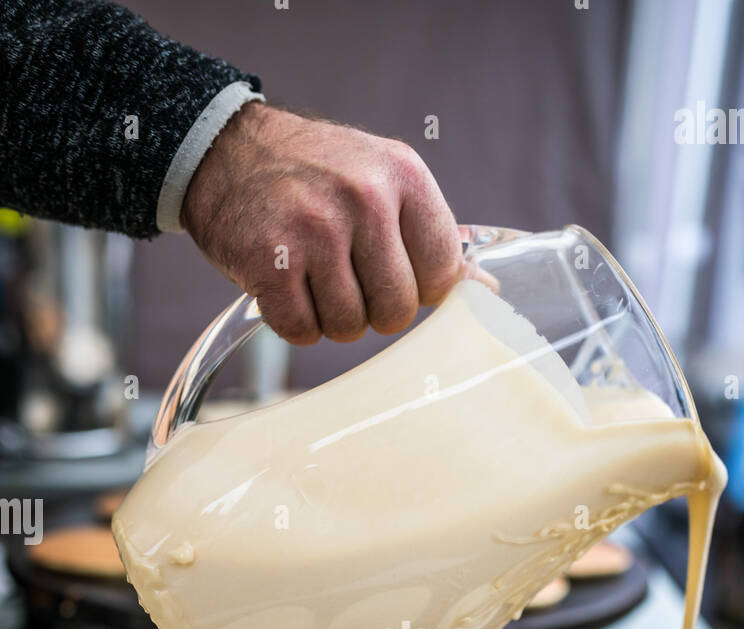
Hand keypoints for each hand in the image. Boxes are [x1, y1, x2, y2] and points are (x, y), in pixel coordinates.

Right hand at [182, 103, 476, 344]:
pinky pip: (302, 331)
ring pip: (349, 327)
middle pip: (396, 311)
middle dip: (373, 309)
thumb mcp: (382, 180)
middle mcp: (363, 199)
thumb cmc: (314, 175)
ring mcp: (314, 231)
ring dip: (330, 316)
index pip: (443, 272)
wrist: (224, 150)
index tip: (394, 272)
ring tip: (312, 275)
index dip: (418, 289)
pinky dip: (294, 321)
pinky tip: (285, 285)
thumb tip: (487, 291)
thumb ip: (432, 236)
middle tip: (346, 276)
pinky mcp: (269, 263)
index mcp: (403, 175)